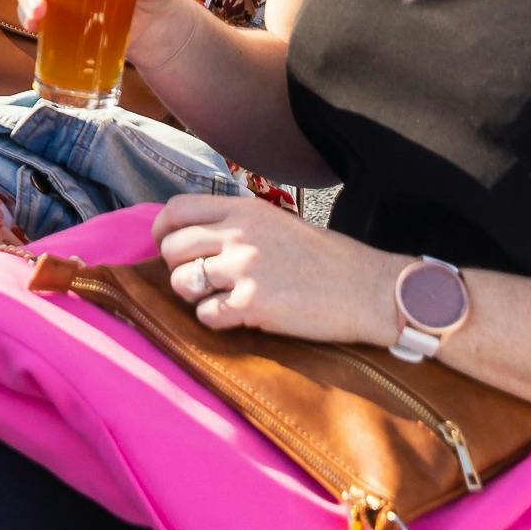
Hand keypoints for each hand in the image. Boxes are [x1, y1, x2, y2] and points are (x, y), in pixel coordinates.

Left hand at [151, 196, 398, 347]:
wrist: (368, 289)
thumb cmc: (326, 259)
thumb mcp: (278, 223)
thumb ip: (238, 225)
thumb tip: (196, 238)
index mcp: (245, 209)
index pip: (178, 209)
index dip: (163, 230)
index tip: (166, 245)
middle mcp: (238, 234)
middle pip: (173, 247)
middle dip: (176, 267)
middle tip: (196, 280)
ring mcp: (243, 269)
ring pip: (182, 282)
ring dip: (193, 296)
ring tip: (218, 299)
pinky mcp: (252, 305)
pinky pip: (206, 315)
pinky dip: (214, 320)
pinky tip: (236, 317)